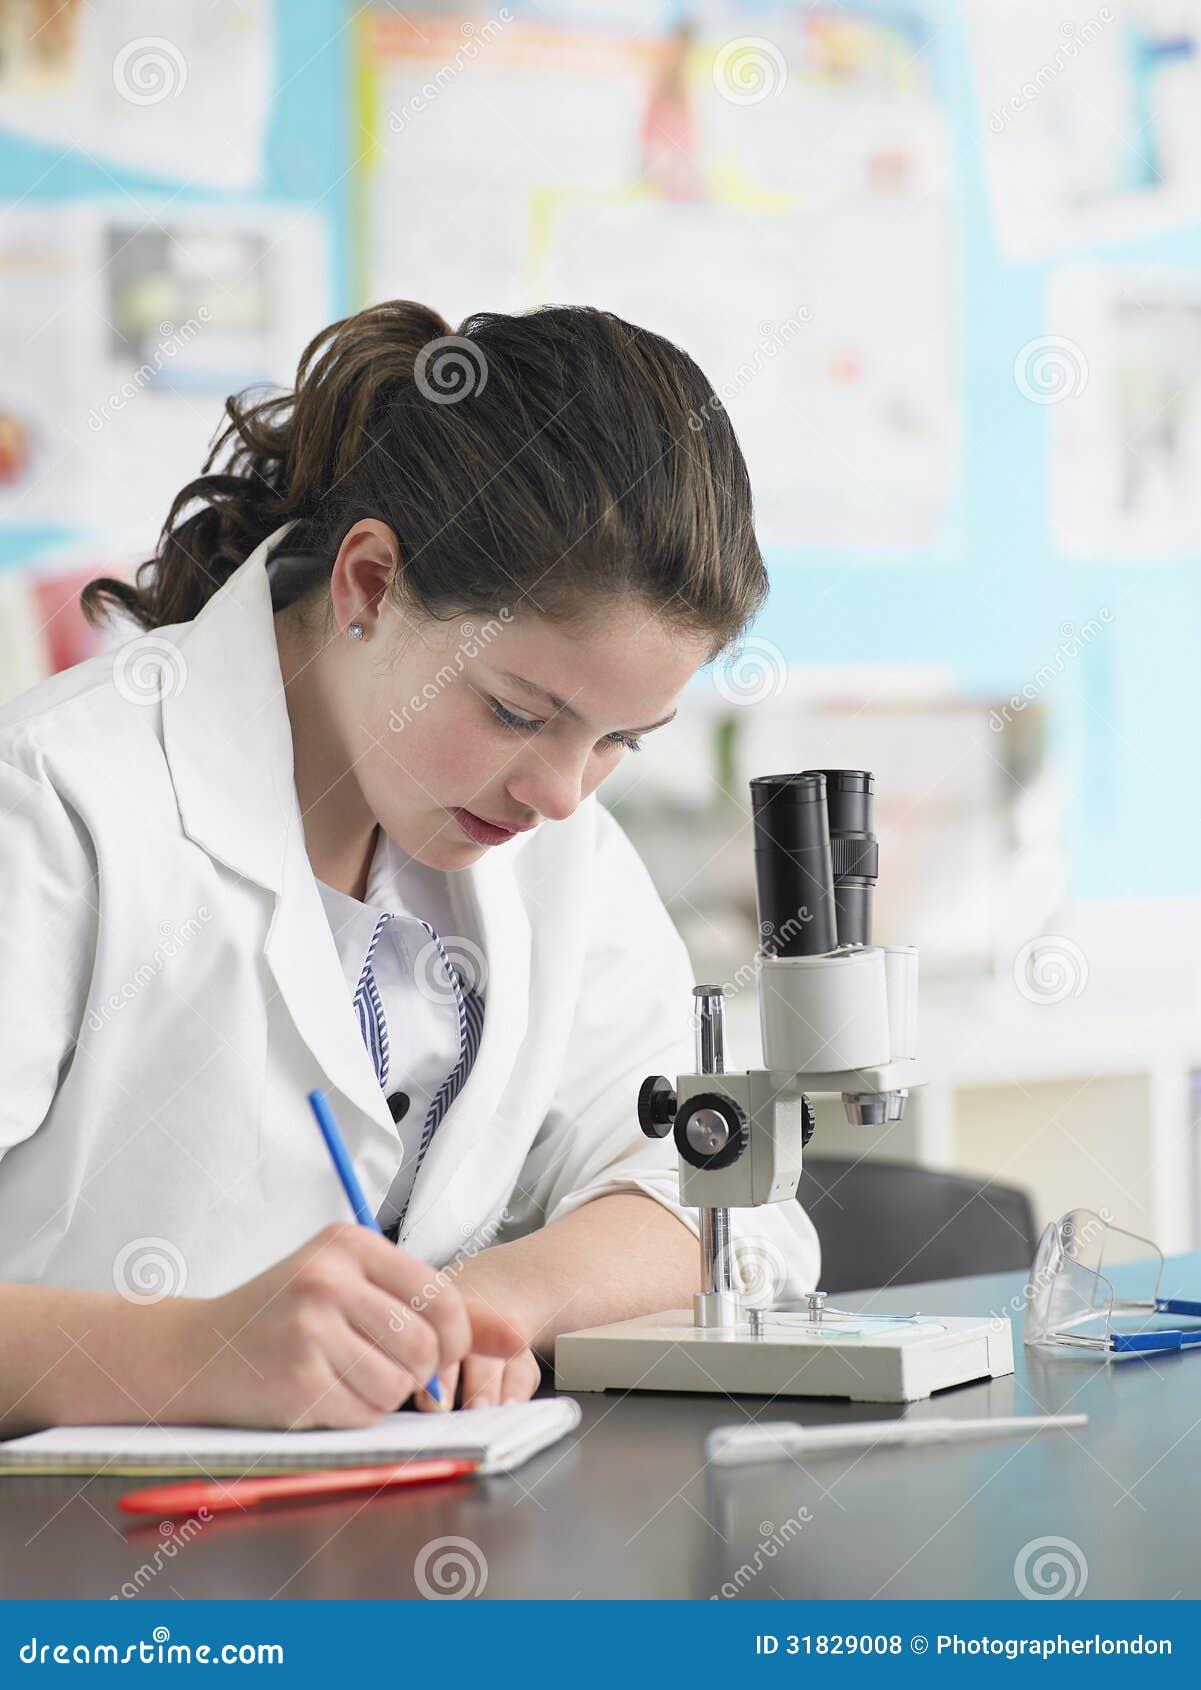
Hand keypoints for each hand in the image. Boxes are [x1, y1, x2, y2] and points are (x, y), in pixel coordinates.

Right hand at [172, 1223, 523, 1429]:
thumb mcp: (355, 1287)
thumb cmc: (286, 1315)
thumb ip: (437, 1307)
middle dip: (420, 1373)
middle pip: (425, 1346)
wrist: (197, 1349)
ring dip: (386, 1396)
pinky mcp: (294, 1378)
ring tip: (348, 1377)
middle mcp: (328, 1277)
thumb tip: (517, 1336)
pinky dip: (356, 1415)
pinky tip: (324, 1394)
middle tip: (387, 1369)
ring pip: (398, 1384)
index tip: (440, 1351)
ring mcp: (308, 1327)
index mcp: (349, 1243)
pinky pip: (363, 1413)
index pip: (441, 1295)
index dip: (456, 1337)